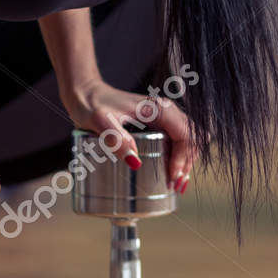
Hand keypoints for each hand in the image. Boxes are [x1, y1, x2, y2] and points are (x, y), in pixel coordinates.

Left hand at [61, 78, 195, 191]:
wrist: (85, 92)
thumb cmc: (92, 104)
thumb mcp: (101, 122)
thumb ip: (116, 140)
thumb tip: (135, 163)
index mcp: (159, 108)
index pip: (185, 135)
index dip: (183, 158)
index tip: (171, 177)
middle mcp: (166, 110)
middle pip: (191, 138)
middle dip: (188, 163)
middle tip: (175, 185)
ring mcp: (163, 115)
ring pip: (187, 138)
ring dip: (187, 160)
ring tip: (176, 182)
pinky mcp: (157, 121)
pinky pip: (178, 138)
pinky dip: (181, 155)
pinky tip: (173, 170)